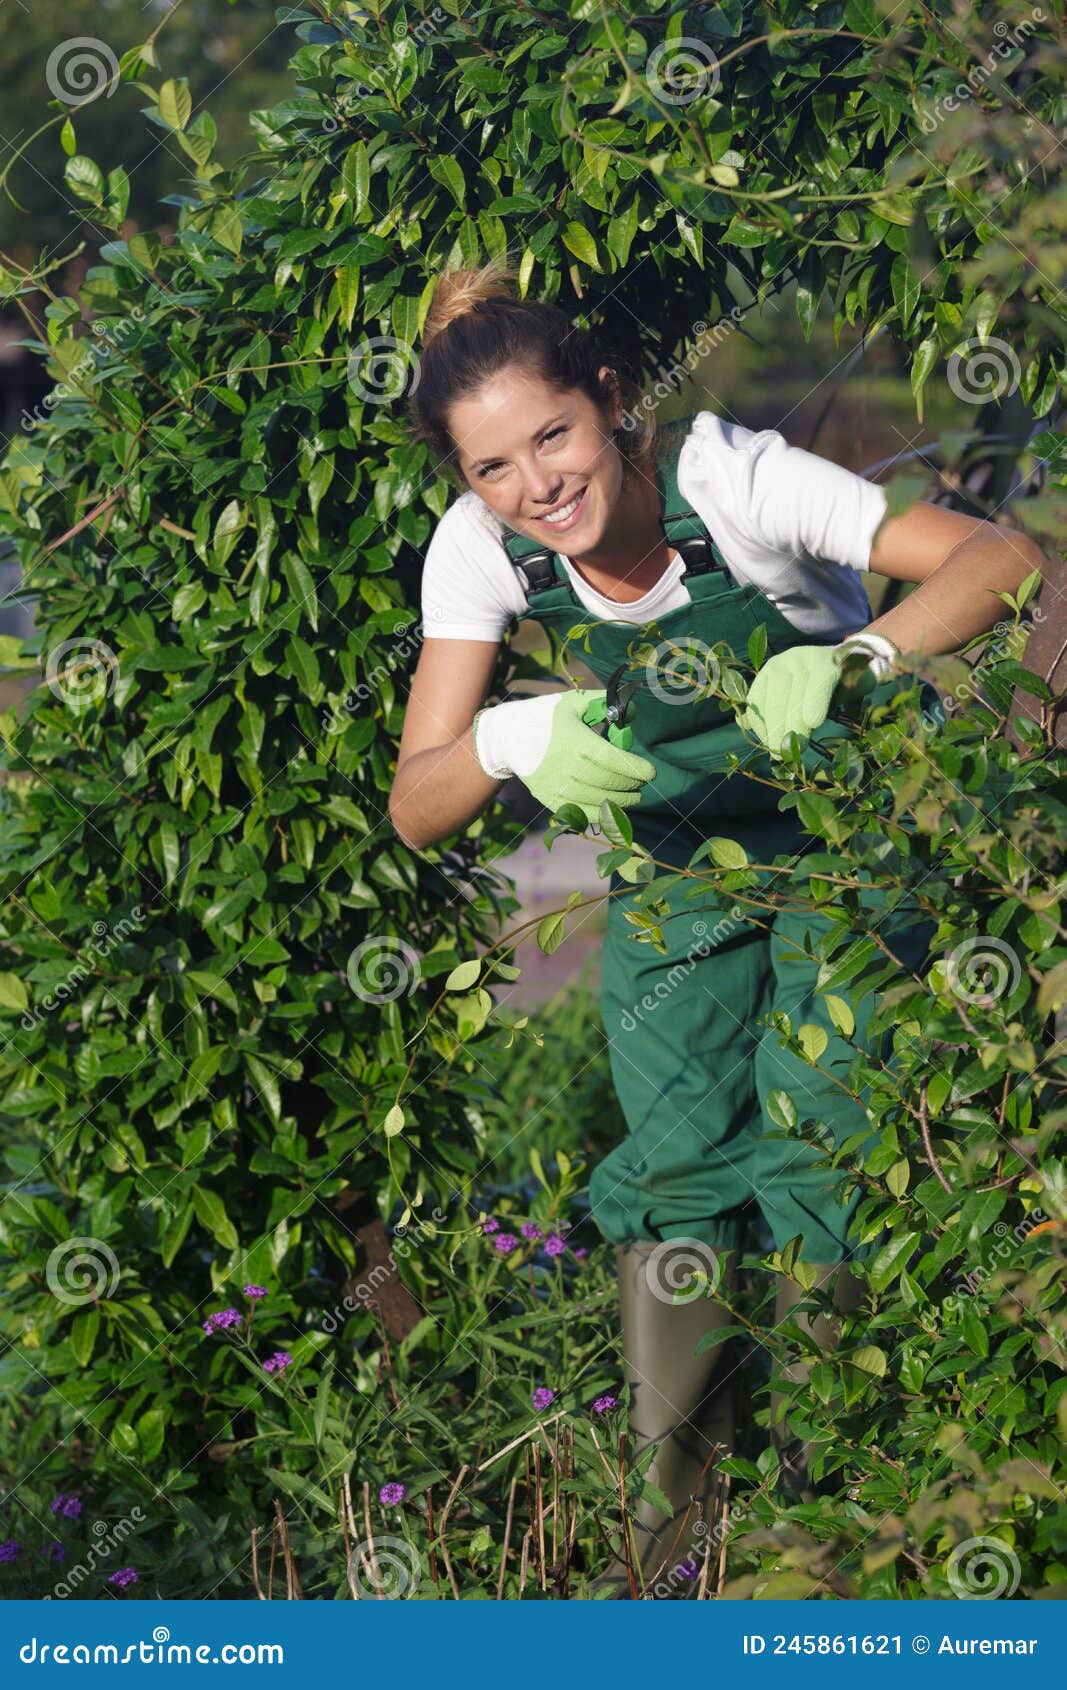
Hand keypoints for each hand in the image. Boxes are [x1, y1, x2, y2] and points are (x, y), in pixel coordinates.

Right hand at [472, 688, 655, 822]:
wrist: (507, 737)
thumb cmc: (545, 716)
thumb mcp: (574, 703)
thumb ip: (604, 704)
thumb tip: (633, 712)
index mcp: (575, 741)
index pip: (614, 761)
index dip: (637, 769)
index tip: (650, 773)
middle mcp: (567, 766)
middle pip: (609, 783)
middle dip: (632, 786)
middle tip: (641, 784)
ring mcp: (557, 786)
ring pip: (598, 801)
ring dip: (621, 802)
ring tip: (632, 797)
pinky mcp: (549, 799)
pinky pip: (580, 814)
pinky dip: (600, 815)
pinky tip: (611, 810)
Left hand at [742, 635, 897, 753]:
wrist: (861, 666)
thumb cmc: (825, 691)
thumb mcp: (798, 701)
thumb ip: (777, 713)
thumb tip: (750, 730)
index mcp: (772, 671)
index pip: (757, 698)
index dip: (761, 725)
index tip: (769, 746)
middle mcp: (786, 660)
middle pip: (775, 698)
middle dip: (777, 729)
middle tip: (782, 754)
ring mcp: (807, 657)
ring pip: (796, 694)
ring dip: (795, 723)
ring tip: (798, 747)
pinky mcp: (829, 659)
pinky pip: (820, 681)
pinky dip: (815, 702)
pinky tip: (814, 721)